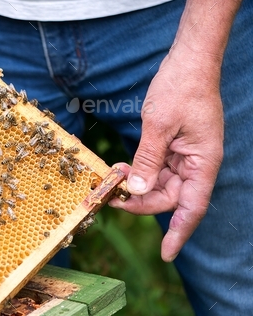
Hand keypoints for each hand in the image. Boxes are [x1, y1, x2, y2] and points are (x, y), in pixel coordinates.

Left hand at [109, 44, 223, 261]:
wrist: (188, 61)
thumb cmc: (180, 88)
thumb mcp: (159, 125)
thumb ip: (148, 159)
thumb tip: (138, 189)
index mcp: (203, 161)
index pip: (192, 207)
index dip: (180, 233)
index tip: (166, 254)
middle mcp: (197, 163)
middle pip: (171, 198)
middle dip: (142, 201)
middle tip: (112, 198)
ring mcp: (186, 155)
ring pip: (161, 184)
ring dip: (137, 186)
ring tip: (113, 180)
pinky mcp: (174, 147)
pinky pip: (156, 169)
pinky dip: (139, 171)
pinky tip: (122, 169)